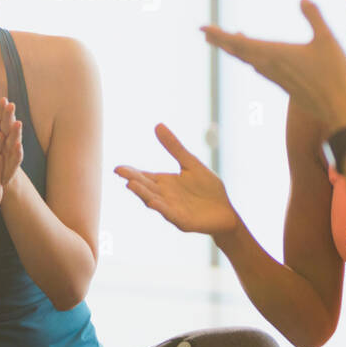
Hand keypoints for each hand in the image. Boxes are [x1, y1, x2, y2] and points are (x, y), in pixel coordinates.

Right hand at [115, 124, 239, 236]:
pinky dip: (162, 209)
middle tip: (120, 172)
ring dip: (143, 194)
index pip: (143, 177)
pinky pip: (170, 214)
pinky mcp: (183, 221)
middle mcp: (164, 196)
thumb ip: (175, 148)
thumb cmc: (208, 189)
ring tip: (131, 185)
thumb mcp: (191, 163)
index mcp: (164, 183)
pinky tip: (154, 203)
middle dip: (133, 180)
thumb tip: (158, 125)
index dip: (131, 173)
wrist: (226, 212)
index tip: (118, 168)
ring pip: (154, 201)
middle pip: (145, 187)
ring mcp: (172, 210)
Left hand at [203, 0, 345, 140]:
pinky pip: (261, 69)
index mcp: (275, 53)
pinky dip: (251, 59)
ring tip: (227, 41)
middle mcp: (270, 66)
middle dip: (221, 41)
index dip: (218, 34)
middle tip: (205, 33)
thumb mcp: (327, 39)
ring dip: (236, 50)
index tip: (201, 27)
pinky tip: (255, 59)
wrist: (339, 109)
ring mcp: (276, 78)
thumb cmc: (335, 74)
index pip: (238, 42)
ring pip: (249, 61)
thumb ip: (314, 17)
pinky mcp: (284, 85)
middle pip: (238, 52)